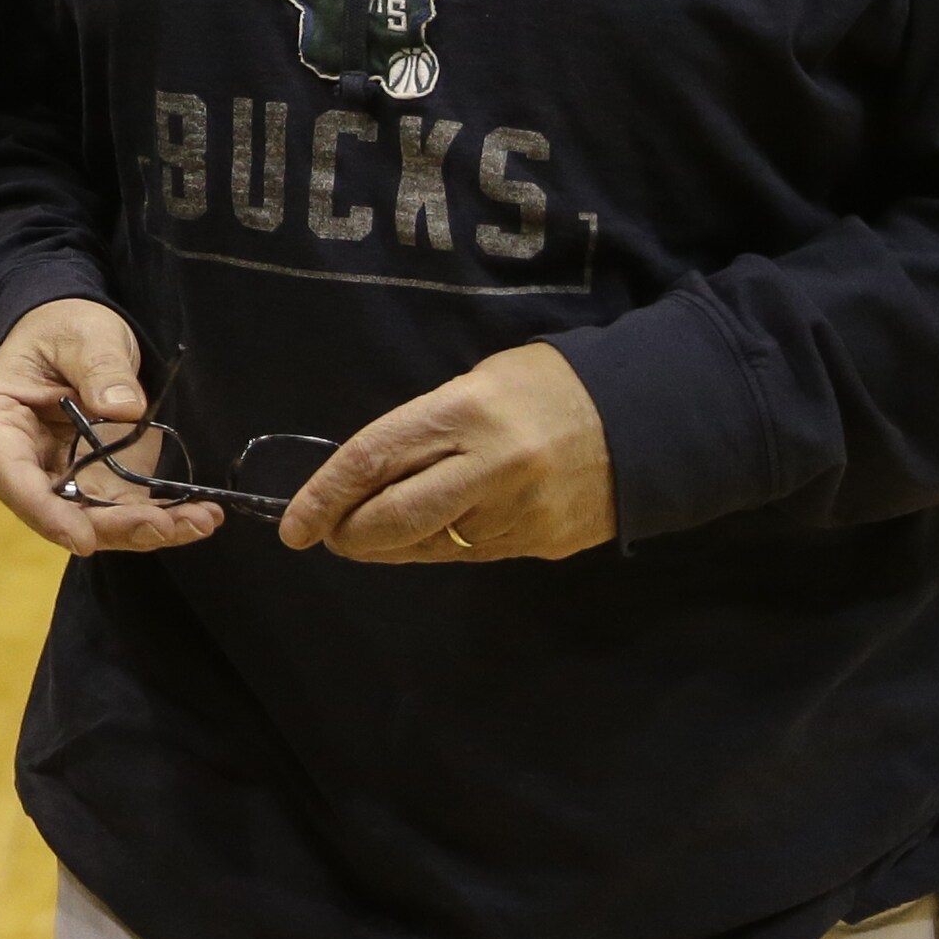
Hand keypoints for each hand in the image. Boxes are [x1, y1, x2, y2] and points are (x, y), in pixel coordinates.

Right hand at [0, 297, 218, 557]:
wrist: (76, 339)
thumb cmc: (64, 329)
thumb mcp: (83, 335)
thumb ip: (100, 367)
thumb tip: (123, 408)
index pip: (11, 477)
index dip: (45, 513)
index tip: (83, 538)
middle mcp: (18, 466)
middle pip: (56, 513)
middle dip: (111, 526)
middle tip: (164, 525)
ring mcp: (56, 483)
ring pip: (93, 524)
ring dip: (145, 530)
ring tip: (199, 520)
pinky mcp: (91, 490)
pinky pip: (121, 515)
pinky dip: (161, 521)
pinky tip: (201, 516)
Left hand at [276, 341, 615, 564]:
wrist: (644, 419)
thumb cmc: (545, 387)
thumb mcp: (476, 384)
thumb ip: (425, 429)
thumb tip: (369, 475)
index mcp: (465, 414)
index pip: (373, 460)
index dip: (325, 496)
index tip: (294, 525)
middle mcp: (490, 468)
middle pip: (395, 519)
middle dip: (350, 533)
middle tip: (327, 535)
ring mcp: (520, 512)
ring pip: (430, 545)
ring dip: (392, 544)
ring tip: (373, 533)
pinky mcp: (543, 544)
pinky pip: (472, 554)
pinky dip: (439, 548)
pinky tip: (429, 536)